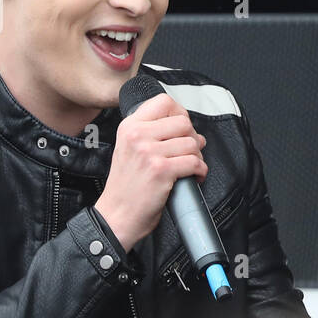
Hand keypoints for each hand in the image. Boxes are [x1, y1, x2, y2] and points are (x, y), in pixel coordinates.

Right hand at [94, 92, 206, 252]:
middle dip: (192, 137)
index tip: (182, 128)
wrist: (116, 215)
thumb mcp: (128, 148)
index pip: (164, 102)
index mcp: (129, 126)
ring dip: (198, 157)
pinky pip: (195, 162)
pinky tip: (193, 177)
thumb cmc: (126, 187)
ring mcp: (149, 152)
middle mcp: (138, 136)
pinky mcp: (161, 170)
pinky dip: (200, 171)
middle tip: (188, 151)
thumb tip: (182, 123)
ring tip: (189, 166)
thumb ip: (149, 131)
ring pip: (193, 143)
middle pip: (183, 122)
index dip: (180, 113)